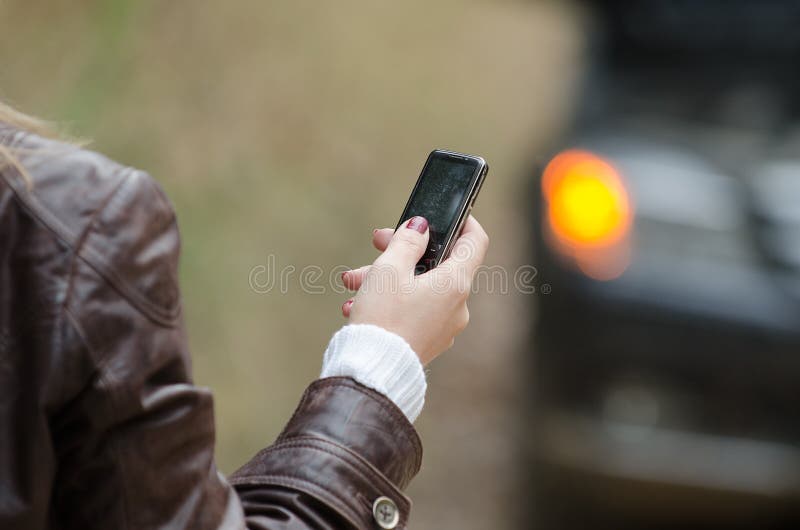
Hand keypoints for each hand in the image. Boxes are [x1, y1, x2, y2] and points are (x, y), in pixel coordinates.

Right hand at [340, 216, 488, 365]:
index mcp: (455, 283)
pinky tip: (358, 304)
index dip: (464, 222)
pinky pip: (413, 311)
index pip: (475, 242)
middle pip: (437, 265)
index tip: (448, 213)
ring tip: (353, 281)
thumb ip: (407, 241)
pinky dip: (390, 301)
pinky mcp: (427, 341)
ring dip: (386, 278)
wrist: (371, 373)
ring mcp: (444, 326)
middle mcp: (457, 306)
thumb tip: (421, 228)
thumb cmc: (382, 318)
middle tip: (376, 242)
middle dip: (402, 251)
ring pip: (419, 288)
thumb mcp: (389, 269)